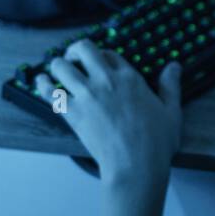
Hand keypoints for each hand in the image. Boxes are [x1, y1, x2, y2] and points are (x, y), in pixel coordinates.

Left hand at [35, 39, 181, 191]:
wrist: (135, 165)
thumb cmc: (155, 143)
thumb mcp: (171, 111)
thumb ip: (170, 86)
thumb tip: (174, 67)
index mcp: (129, 78)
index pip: (109, 53)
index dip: (101, 55)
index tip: (98, 62)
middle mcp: (106, 81)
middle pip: (83, 50)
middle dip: (75, 50)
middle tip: (74, 58)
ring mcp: (87, 96)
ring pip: (61, 66)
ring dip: (58, 65)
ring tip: (58, 70)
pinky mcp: (73, 113)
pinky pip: (50, 92)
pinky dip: (43, 84)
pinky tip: (41, 81)